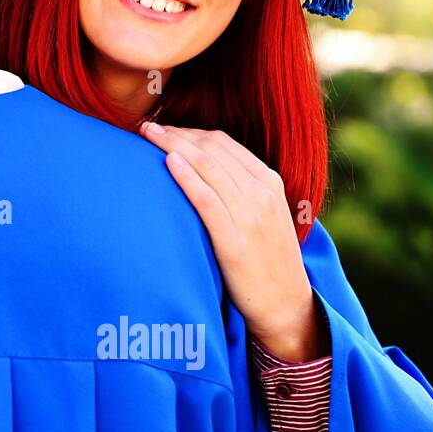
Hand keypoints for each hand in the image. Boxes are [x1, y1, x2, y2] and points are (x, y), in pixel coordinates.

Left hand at [140, 122, 325, 360]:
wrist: (286, 304)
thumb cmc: (265, 260)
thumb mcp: (262, 216)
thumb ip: (240, 190)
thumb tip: (202, 169)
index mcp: (268, 182)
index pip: (223, 143)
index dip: (189, 131)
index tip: (163, 127)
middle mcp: (261, 193)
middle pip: (211, 149)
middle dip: (176, 133)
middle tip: (147, 127)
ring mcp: (251, 215)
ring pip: (207, 167)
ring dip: (173, 146)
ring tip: (146, 135)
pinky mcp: (235, 240)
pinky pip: (207, 200)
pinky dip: (187, 177)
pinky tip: (167, 162)